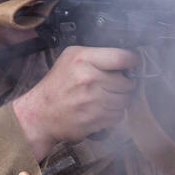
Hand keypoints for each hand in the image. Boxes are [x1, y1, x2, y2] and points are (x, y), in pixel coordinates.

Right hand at [13, 46, 139, 158]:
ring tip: (106, 97)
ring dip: (120, 100)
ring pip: (125, 100)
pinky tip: (101, 109)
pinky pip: (118, 115)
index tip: (134, 63)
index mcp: (83, 60)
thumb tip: (126, 59)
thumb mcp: (70, 58)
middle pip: (127, 82)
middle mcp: (89, 79)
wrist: (40, 114)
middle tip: (117, 85)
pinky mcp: (95, 119)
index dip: (133, 61)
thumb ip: (97, 55)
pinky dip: (114, 113)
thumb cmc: (57, 85)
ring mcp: (93, 101)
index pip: (122, 57)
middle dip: (126, 84)